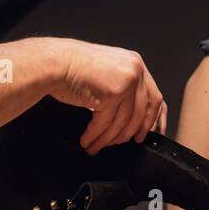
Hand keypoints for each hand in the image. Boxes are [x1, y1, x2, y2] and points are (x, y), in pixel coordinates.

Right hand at [41, 39, 165, 153]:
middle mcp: (135, 71)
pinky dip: (94, 136)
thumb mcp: (108, 71)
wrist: (54, 62)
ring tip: (95, 147)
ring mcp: (125, 82)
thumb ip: (123, 87)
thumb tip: (130, 116)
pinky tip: (87, 141)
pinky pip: (105, 123)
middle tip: (117, 145)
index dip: (149, 120)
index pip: (154, 98)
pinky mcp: (112, 93)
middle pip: (140, 113)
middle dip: (127, 134)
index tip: (143, 135)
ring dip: (106, 139)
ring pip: (121, 122)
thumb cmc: (74, 66)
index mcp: (136, 64)